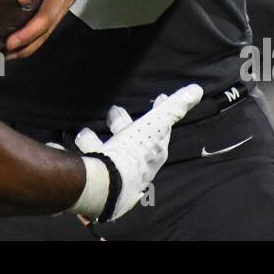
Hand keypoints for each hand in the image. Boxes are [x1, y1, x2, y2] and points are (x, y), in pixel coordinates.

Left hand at [0, 0, 91, 59]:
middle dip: (31, 30)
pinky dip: (33, 46)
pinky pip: (47, 33)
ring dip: (30, 43)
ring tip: (8, 54)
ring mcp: (62, 4)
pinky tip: (14, 55)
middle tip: (11, 40)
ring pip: (49, 28)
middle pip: (50, 13)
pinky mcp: (59, 13)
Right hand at [72, 84, 202, 221]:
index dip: (159, 111)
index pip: (160, 127)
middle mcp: (138, 163)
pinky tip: (76, 138)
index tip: (159, 97)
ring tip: (87, 130)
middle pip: (131, 137)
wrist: (109, 183)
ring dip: (99, 138)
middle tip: (114, 110)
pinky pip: (90, 156)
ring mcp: (117, 171)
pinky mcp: (97, 176)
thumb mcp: (157, 124)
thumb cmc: (136, 152)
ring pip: (108, 148)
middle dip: (123, 123)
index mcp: (154, 151)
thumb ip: (175, 108)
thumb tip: (197, 90)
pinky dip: (85, 146)